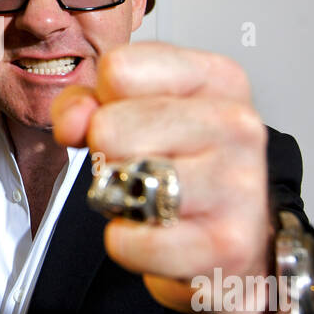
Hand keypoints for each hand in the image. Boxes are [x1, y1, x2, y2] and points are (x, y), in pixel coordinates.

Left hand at [51, 41, 274, 313]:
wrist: (240, 237)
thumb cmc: (188, 166)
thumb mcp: (138, 112)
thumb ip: (87, 101)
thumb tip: (73, 122)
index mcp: (217, 78)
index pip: (118, 69)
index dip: (102, 102)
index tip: (128, 123)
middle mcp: (236, 124)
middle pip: (109, 127)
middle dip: (110, 157)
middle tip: (143, 171)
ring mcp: (237, 184)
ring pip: (120, 180)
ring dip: (119, 201)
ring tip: (151, 201)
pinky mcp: (227, 244)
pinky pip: (129, 240)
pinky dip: (128, 243)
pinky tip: (160, 234)